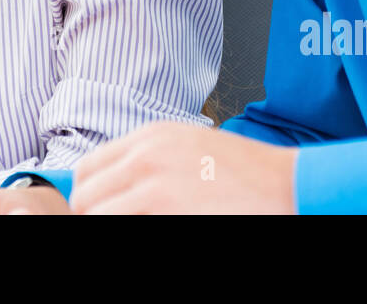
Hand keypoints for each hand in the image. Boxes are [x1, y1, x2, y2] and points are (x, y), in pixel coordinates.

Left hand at [71, 121, 297, 213]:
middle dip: (92, 216)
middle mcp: (144, 155)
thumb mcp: (187, 146)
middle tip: (111, 223)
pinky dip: (130, 229)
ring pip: (96, 214)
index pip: (87, 169)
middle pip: (85, 196)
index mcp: (148, 137)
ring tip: (133, 225)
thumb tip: (116, 185)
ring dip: (106, 223)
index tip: (97, 212)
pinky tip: (155, 227)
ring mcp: (153, 183)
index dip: (88, 197)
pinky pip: (124, 224)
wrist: (282, 182)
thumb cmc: (242, 170)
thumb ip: (149, 158)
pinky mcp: (166, 208)